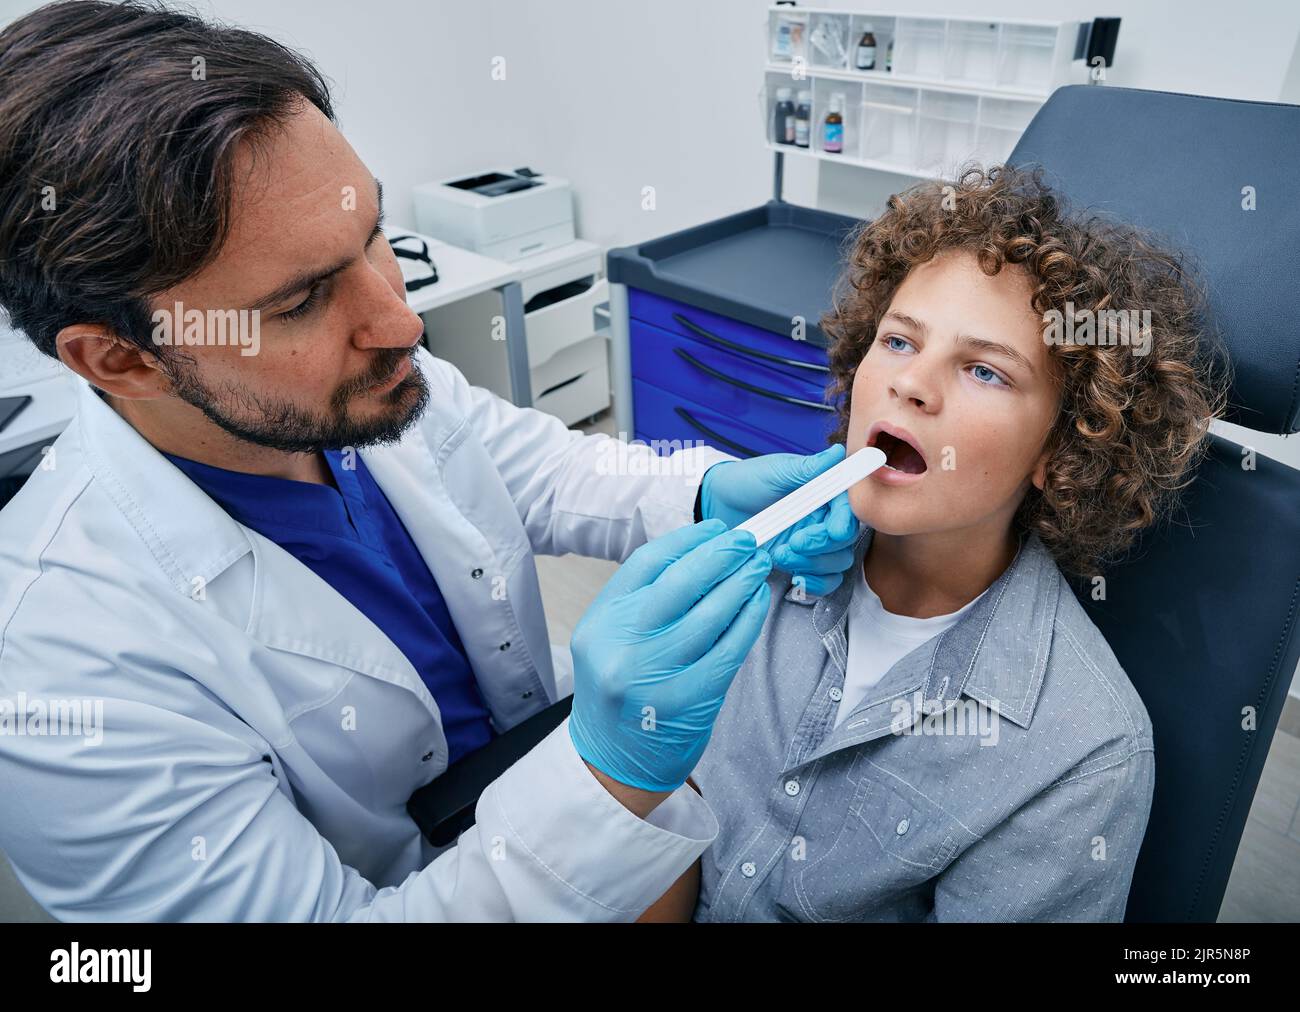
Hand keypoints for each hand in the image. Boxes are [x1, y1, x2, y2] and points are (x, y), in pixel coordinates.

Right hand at [568, 519, 771, 791]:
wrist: (610, 761)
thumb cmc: (619, 692)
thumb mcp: (612, 638)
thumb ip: (645, 599)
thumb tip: (701, 554)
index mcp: (599, 623)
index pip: (646, 564)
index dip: (686, 541)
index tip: (714, 528)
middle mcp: (622, 648)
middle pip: (679, 584)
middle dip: (719, 556)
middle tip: (745, 541)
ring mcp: (655, 677)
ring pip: (709, 615)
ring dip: (740, 584)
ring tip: (757, 566)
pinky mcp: (689, 701)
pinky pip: (728, 650)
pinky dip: (747, 621)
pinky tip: (756, 603)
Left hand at [700, 444, 860, 595]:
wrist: (718, 504)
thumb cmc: (748, 481)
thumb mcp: (776, 471)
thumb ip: (808, 468)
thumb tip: (838, 454)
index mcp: (824, 493)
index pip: (849, 510)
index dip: (844, 523)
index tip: (832, 531)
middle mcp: (824, 519)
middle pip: (846, 541)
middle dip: (822, 546)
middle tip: (794, 543)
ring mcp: (813, 543)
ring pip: (837, 563)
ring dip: (814, 564)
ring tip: (781, 554)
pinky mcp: (800, 563)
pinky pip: (824, 581)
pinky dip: (815, 584)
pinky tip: (796, 578)